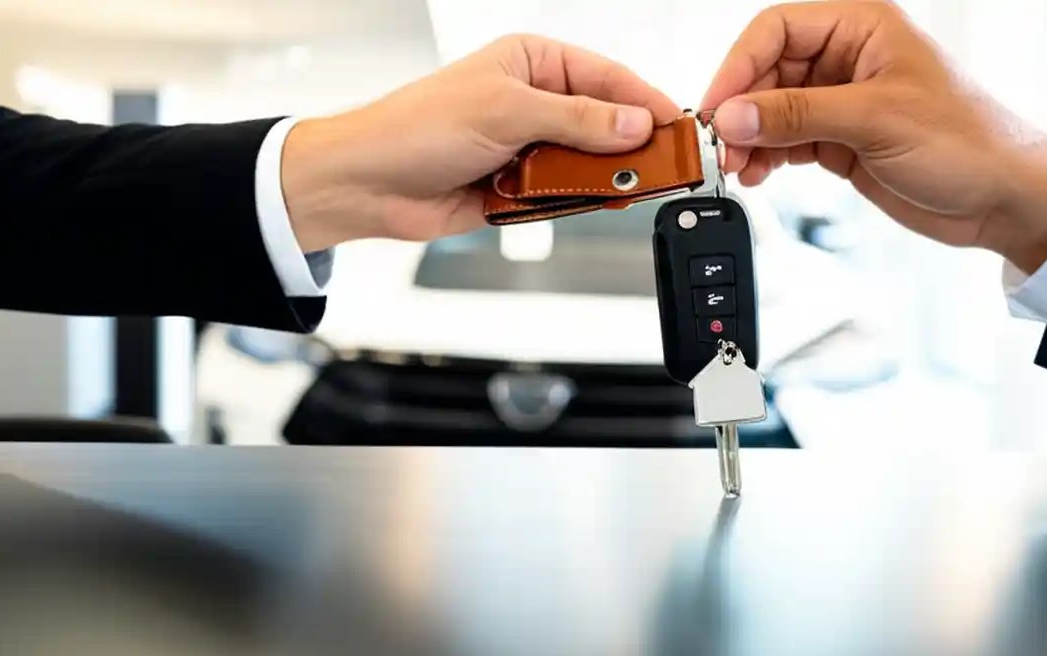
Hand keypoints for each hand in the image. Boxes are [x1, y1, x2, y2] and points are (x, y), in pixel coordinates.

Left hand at [281, 34, 680, 250]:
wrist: (369, 184)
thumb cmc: (417, 128)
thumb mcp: (507, 111)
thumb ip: (578, 120)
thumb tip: (632, 123)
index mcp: (531, 62)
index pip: (605, 77)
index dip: (643, 101)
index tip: (676, 125)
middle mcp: (533, 101)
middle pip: (604, 123)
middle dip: (628, 145)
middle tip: (661, 165)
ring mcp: (527, 146)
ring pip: (587, 163)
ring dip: (600, 177)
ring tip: (625, 188)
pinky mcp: (520, 187)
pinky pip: (564, 195)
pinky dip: (573, 200)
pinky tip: (586, 202)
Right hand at [700, 0, 1046, 272]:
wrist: (1005, 198)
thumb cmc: (968, 142)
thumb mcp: (876, 121)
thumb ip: (799, 115)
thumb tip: (734, 114)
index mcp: (863, 27)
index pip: (777, 29)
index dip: (739, 66)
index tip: (718, 106)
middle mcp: (849, 58)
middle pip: (767, 70)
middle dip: (741, 109)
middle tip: (723, 146)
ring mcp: (843, 101)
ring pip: (771, 109)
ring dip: (749, 138)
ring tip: (739, 167)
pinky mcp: (841, 140)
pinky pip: (786, 140)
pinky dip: (766, 157)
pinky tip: (758, 174)